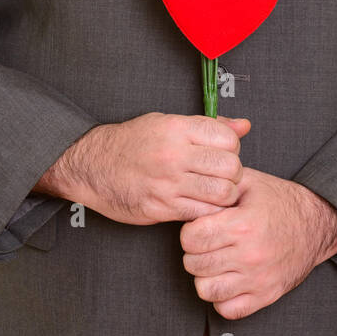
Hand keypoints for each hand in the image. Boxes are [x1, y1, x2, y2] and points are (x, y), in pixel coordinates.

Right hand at [33, 112, 250, 224]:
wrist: (92, 165)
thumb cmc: (131, 143)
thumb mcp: (167, 123)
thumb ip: (207, 126)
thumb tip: (244, 126)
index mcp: (178, 128)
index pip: (228, 139)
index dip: (233, 148)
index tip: (224, 154)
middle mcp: (174, 154)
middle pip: (230, 167)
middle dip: (234, 174)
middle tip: (223, 176)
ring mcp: (167, 182)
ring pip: (221, 193)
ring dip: (225, 195)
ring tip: (215, 192)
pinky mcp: (160, 207)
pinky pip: (201, 213)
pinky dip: (209, 212)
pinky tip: (201, 205)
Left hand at [179, 166, 336, 318]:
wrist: (317, 224)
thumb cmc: (279, 201)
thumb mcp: (249, 182)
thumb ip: (218, 187)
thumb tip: (189, 196)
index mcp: (243, 224)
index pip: (191, 238)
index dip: (189, 232)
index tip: (199, 228)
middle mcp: (250, 255)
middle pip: (195, 264)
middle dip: (194, 252)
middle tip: (207, 244)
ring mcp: (259, 279)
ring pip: (206, 290)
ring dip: (205, 276)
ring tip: (215, 262)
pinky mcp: (266, 296)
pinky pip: (227, 310)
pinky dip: (222, 297)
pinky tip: (228, 279)